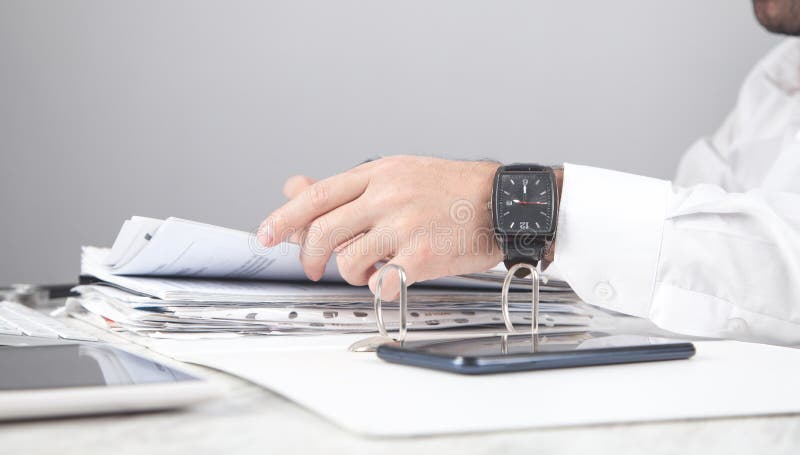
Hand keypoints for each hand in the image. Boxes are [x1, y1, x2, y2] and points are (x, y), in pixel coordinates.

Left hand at [258, 156, 503, 298]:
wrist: (503, 202)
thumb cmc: (451, 189)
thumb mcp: (396, 174)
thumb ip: (346, 187)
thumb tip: (294, 187)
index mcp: (378, 174)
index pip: (317, 196)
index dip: (284, 218)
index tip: (265, 235)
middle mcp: (388, 196)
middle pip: (323, 230)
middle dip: (308, 255)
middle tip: (311, 266)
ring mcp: (405, 225)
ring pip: (348, 260)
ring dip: (351, 273)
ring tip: (371, 267)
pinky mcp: (423, 254)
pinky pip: (382, 282)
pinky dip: (380, 287)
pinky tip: (394, 277)